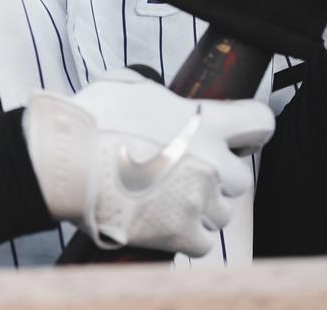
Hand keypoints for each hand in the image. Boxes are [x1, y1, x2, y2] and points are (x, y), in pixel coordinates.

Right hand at [22, 67, 275, 254]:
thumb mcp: (129, 85)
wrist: (65, 161)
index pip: (261, 122)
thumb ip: (157, 91)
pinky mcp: (179, 232)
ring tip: (171, 199)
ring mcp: (196, 200)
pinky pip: (204, 241)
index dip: (252, 129)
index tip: (239, 135)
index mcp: (203, 121)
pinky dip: (188, 236)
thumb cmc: (92, 118)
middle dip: (221, 176)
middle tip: (192, 172)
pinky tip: (166, 223)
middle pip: (242, 177)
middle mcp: (210, 162)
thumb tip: (155, 92)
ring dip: (203, 208)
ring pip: (222, 212)